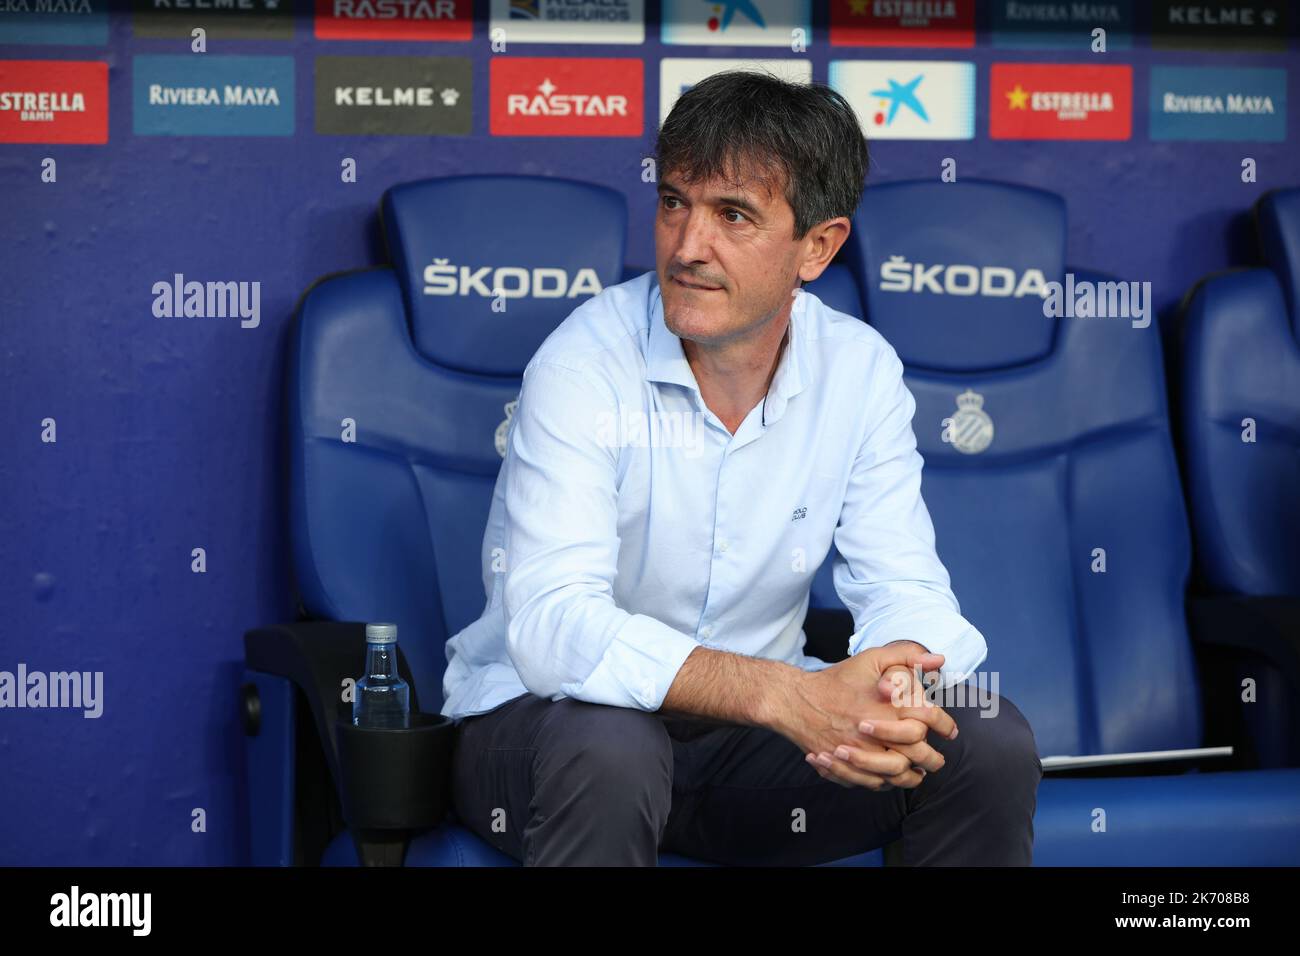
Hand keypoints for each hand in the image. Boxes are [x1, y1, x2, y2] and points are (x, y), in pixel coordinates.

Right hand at [770, 643, 956, 790]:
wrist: (796, 700)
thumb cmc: (837, 679)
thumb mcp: (871, 659)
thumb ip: (906, 655)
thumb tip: (938, 660)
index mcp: (887, 706)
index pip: (929, 719)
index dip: (944, 725)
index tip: (950, 731)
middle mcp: (877, 732)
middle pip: (919, 755)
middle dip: (933, 759)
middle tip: (937, 759)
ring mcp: (861, 752)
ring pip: (897, 775)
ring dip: (912, 777)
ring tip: (918, 772)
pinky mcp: (846, 766)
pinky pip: (873, 783)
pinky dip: (886, 783)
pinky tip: (891, 777)